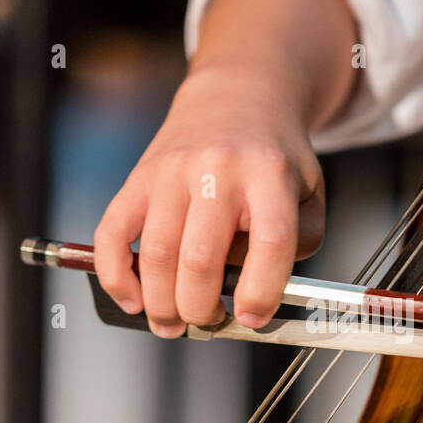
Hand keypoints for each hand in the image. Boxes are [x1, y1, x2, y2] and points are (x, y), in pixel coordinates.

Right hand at [94, 64, 325, 337]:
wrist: (237, 98)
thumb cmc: (272, 159)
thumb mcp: (309, 194)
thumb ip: (297, 246)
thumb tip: (253, 295)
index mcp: (269, 174)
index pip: (270, 243)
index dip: (261, 293)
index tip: (252, 318)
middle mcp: (217, 170)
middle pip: (201, 258)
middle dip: (201, 308)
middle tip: (208, 320)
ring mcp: (171, 172)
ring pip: (156, 255)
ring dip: (161, 304)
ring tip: (173, 323)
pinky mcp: (138, 178)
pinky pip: (113, 234)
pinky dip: (115, 277)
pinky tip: (132, 300)